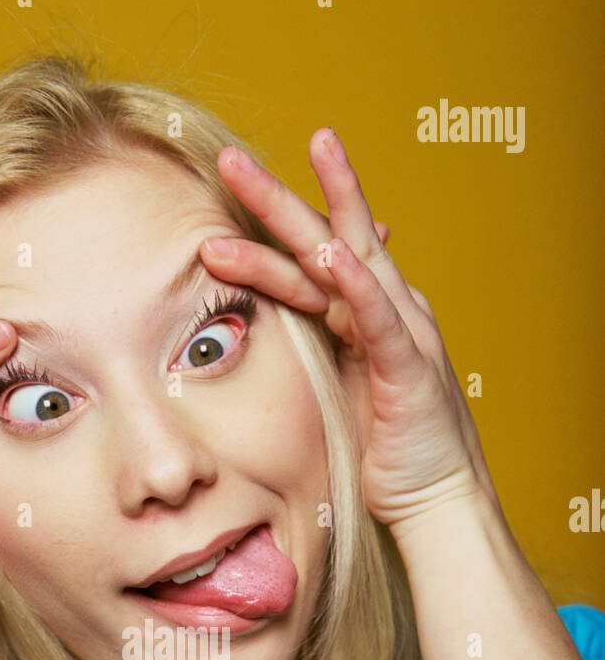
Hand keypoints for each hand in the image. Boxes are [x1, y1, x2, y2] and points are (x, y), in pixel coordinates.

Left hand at [199, 129, 500, 534]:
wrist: (435, 502)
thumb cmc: (387, 453)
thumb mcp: (340, 391)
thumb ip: (318, 351)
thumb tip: (279, 332)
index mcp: (364, 314)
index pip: (312, 257)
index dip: (270, 223)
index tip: (225, 189)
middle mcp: (386, 308)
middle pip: (324, 238)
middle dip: (275, 197)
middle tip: (228, 157)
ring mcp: (401, 332)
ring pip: (344, 262)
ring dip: (299, 220)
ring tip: (254, 182)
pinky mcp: (409, 368)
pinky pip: (380, 317)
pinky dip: (358, 283)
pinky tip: (334, 251)